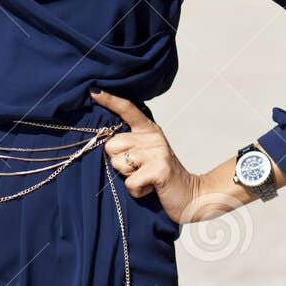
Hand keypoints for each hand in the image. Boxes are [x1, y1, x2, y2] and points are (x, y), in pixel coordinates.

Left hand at [92, 89, 201, 224]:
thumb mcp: (147, 153)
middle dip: (118, 162)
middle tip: (138, 169)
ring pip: (119, 164)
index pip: (128, 109)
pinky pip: (130, 182)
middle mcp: (153, 137)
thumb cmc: (160, 175)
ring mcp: (157, 152)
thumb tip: (106, 141)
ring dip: (128, 177)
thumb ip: (130, 143)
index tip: (94, 90)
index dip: (110, 100)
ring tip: (145, 178)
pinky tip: (150, 188)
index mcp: (149, 130)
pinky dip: (136, 191)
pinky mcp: (159, 169)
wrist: (191, 195)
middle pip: (112, 145)